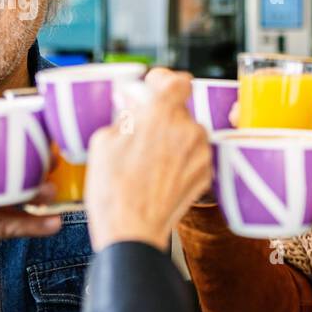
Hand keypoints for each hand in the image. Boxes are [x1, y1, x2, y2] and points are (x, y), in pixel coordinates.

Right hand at [85, 68, 211, 250]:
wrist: (132, 231)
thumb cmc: (113, 190)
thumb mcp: (104, 142)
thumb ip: (125, 115)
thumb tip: (132, 105)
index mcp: (162, 113)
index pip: (177, 80)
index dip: (163, 82)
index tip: (153, 89)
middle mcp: (188, 128)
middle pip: (179, 110)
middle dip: (162, 117)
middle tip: (142, 133)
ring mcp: (201, 152)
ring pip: (188, 133)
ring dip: (173, 139)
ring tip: (150, 160)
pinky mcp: (207, 173)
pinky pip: (194, 155)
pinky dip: (181, 160)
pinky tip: (161, 175)